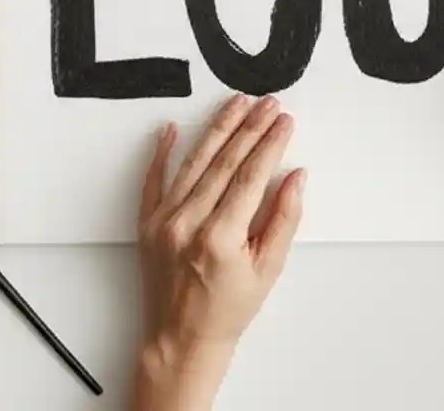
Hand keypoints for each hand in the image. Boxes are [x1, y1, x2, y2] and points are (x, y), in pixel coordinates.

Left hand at [134, 94, 304, 409]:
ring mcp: (163, 222)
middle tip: (268, 104)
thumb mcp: (268, 269)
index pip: (250, 176)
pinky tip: (171, 128)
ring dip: (217, 130)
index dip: (270, 144)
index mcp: (220, 237)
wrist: (181, 339)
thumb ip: (283, 219)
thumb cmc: (227, 310)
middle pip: (224, 162)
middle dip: (250, 128)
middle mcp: (187, 224)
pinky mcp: (147, 224)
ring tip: (236, 104)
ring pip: (193, 163)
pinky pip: (153, 180)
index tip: (284, 122)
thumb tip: (296, 177)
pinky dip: (161, 153)